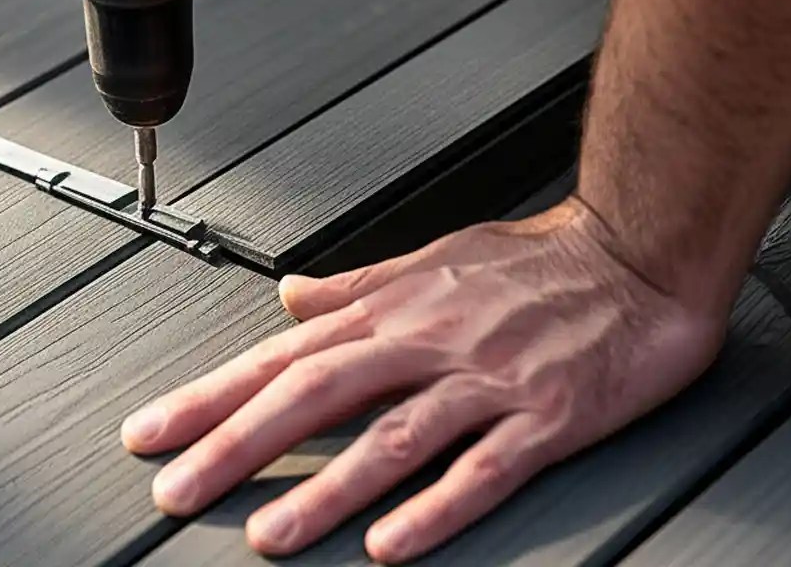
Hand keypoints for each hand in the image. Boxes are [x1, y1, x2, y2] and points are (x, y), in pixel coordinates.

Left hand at [120, 197, 725, 562]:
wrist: (636, 253)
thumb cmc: (534, 260)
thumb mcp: (430, 258)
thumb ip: (355, 287)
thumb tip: (289, 294)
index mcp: (391, 312)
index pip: (281, 356)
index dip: (210, 396)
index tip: (154, 430)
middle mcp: (425, 342)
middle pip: (314, 394)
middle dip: (237, 443)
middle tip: (176, 487)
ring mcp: (484, 380)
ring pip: (390, 438)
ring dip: (325, 489)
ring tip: (267, 533)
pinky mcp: (546, 416)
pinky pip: (483, 468)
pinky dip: (435, 506)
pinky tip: (390, 544)